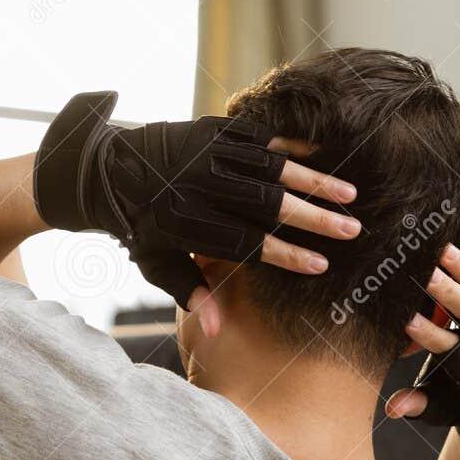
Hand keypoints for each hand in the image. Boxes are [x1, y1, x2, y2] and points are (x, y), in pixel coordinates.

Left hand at [32, 91, 358, 318]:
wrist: (108, 170)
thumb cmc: (140, 229)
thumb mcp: (155, 265)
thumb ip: (189, 291)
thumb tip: (216, 331)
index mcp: (185, 224)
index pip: (244, 243)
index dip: (284, 254)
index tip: (321, 265)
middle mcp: (198, 186)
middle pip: (265, 204)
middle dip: (312, 218)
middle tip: (351, 230)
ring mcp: (207, 153)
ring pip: (270, 167)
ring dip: (313, 180)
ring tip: (349, 194)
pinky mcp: (213, 128)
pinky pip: (260, 135)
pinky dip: (293, 145)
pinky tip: (325, 156)